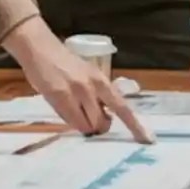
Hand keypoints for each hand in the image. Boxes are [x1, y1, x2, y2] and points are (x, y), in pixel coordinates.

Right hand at [5, 18, 151, 142]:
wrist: (41, 48)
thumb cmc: (65, 65)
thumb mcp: (87, 77)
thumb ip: (98, 96)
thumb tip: (105, 120)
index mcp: (102, 81)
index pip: (123, 107)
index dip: (135, 125)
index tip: (148, 140)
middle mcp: (93, 86)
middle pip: (104, 123)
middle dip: (99, 128)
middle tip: (89, 120)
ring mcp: (77, 91)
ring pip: (88, 126)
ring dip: (84, 126)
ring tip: (74, 111)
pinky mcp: (60, 96)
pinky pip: (72, 122)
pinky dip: (71, 123)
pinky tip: (64, 109)